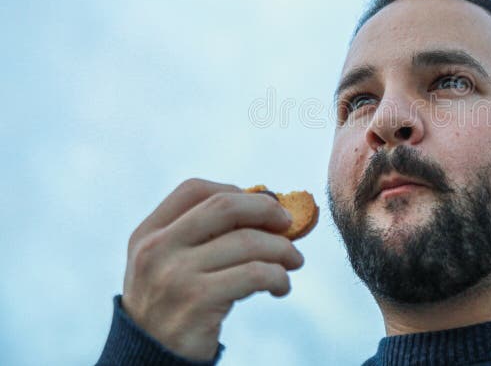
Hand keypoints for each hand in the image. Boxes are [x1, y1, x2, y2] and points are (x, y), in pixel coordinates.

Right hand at [121, 178, 303, 360]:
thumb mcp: (171, 263)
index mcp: (149, 233)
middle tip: (289, 224)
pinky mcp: (198, 301)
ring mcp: (175, 274)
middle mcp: (157, 249)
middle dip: (266, 210)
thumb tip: (270, 204)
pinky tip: (281, 286)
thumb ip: (205, 235)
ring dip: (283, 249)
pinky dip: (279, 276)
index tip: (262, 205)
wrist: (152, 360)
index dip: (236, 191)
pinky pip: (255, 274)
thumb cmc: (175, 306)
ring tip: (294, 261)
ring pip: (248, 242)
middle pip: (224, 206)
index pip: (194, 189)